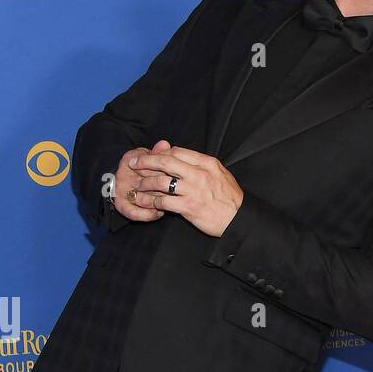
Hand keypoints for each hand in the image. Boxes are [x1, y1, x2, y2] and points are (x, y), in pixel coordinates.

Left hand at [116, 144, 242, 236]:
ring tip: (138, 187)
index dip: (160, 153)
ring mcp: (193, 191)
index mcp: (207, 163)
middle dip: (146, 161)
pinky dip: (153, 202)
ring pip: (161, 181)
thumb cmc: (230, 198)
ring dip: (146, 183)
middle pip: (166, 162)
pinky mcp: (189, 207)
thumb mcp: (220, 174)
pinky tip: (149, 203)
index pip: (177, 152)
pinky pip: (164, 201)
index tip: (150, 156)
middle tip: (133, 163)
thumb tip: (183, 158)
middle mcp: (199, 174)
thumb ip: (201, 165)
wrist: (239, 220)